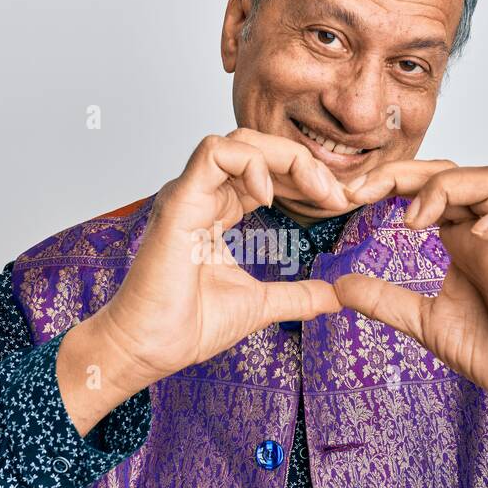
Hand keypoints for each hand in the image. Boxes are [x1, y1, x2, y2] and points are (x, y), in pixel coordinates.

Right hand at [58, 129, 348, 434]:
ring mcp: (189, 194)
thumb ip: (298, 295)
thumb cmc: (187, 325)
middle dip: (304, 162)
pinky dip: (250, 162)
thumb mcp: (260, 305)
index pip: (266, 170)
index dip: (306, 178)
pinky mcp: (180, 202)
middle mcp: (203, 195)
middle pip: (257, 146)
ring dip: (284, 156)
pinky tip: (269, 196)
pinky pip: (214, 152)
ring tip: (314, 189)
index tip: (338, 204)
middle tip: (335, 195)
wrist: (150, 348)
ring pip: (239, 139)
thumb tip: (335, 297)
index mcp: (218, 211)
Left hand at [335, 161, 487, 446]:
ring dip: (451, 187)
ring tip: (415, 220)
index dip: (390, 180)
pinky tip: (479, 234)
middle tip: (364, 192)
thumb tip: (339, 286)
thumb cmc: (487, 347)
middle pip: (454, 172)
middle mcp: (485, 232)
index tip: (350, 194)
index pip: (426, 186)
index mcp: (459, 237)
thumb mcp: (422, 321)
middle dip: (406, 173)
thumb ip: (384, 301)